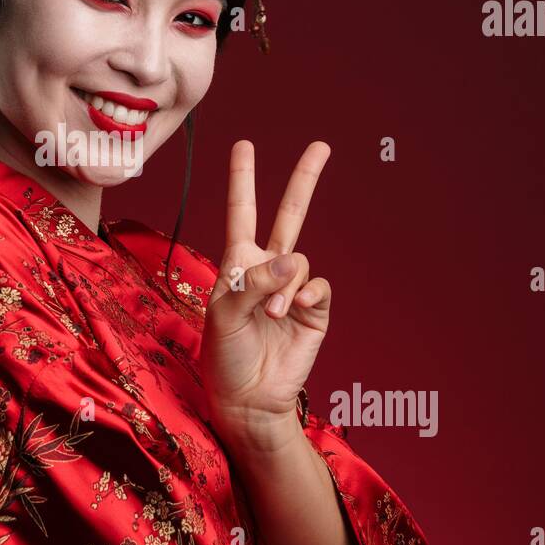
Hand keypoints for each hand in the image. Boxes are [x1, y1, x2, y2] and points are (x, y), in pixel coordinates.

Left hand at [200, 139, 332, 450]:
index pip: (242, 212)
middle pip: (289, 215)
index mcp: (237, 265)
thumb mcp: (223, 314)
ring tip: (273, 313)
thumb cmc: (223, 356)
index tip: (244, 145)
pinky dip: (306, 294)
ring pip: (299, 260)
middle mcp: (266, 270)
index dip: (243, 178)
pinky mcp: (314, 312)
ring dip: (285, 284)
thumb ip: (253, 282)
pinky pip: (318, 288)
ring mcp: (292, 289)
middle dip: (304, 180)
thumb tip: (291, 259)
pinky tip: (294, 310)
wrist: (247, 399)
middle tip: (321, 146)